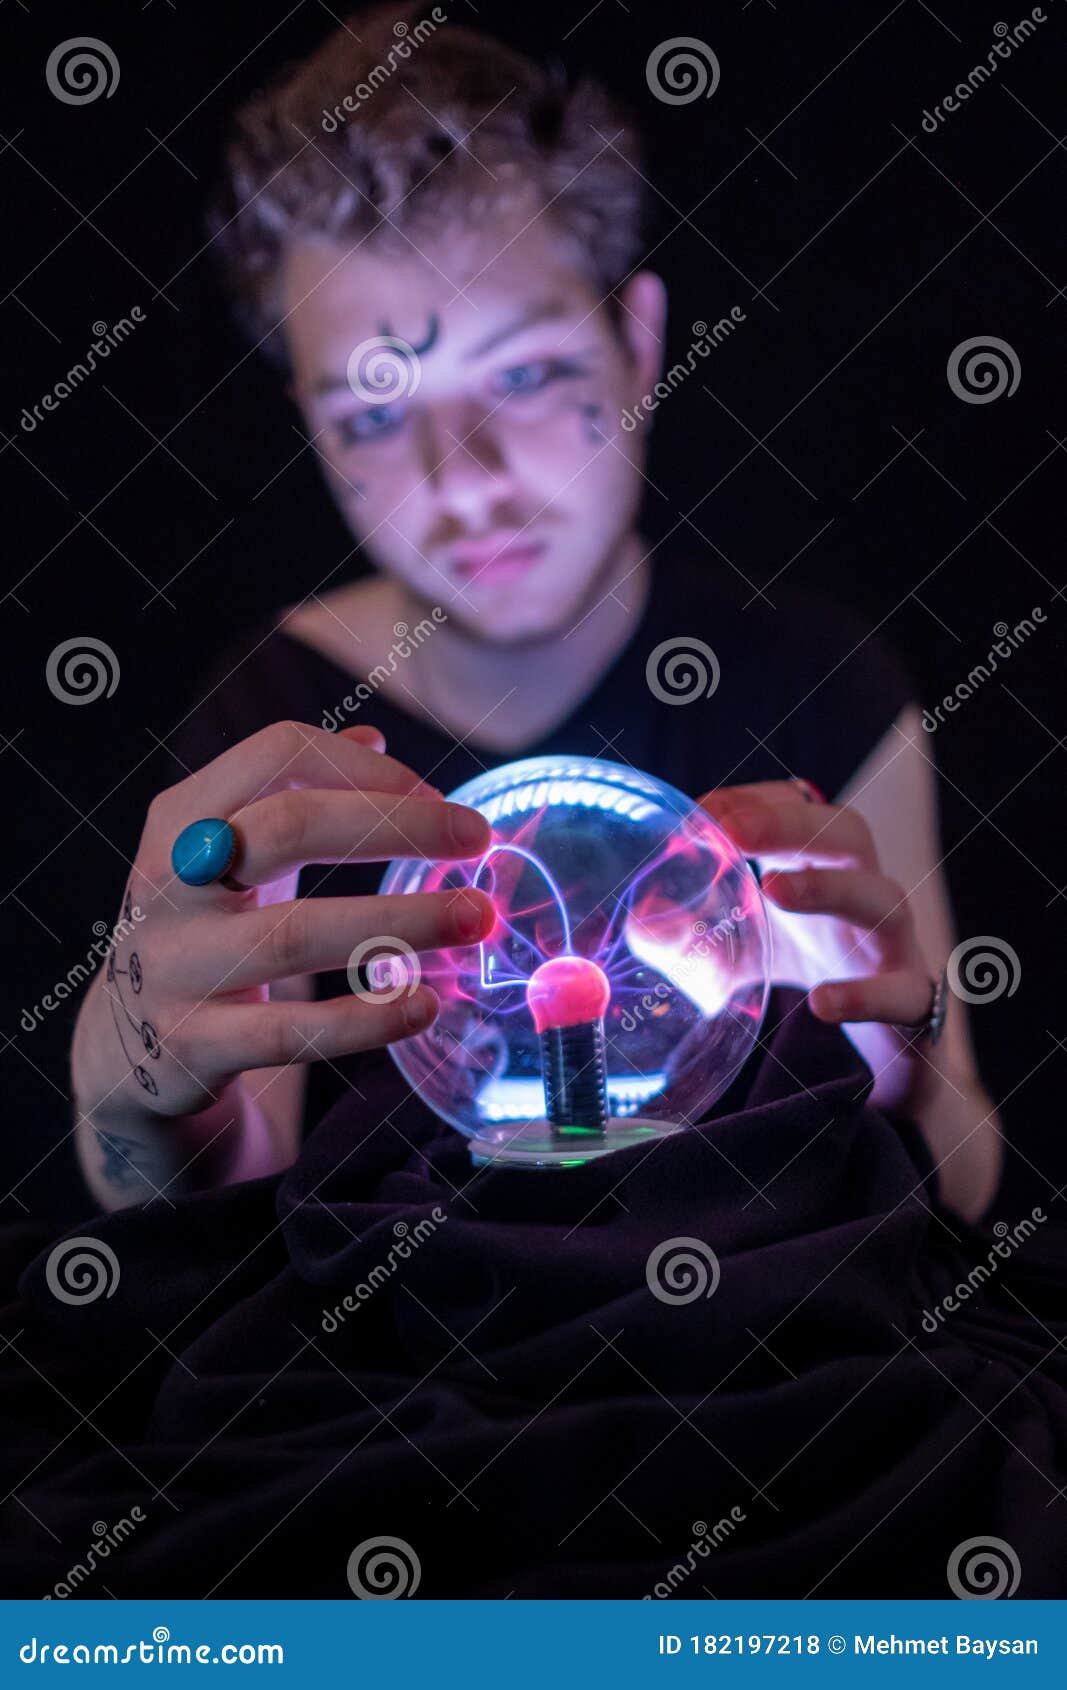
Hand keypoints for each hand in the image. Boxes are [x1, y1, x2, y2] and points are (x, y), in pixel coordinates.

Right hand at [72, 719, 494, 1124]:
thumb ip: (296, 791)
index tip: (440, 797)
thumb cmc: (207, 927)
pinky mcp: (195, 1042)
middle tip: (477, 840)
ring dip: (400, 920)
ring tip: (474, 919)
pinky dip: (368, 1018)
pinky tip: (424, 1005)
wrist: (129, 1045)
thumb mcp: (235, 851)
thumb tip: (375, 737)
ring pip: (296, 934)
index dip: (367, 768)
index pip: (278, 754)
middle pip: (288, 827)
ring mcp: (178, 964)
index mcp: (184, 817)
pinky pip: (292, 1033)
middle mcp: (170, 881)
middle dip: (397, 826)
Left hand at [699, 780, 934, 1036]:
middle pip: (845, 833)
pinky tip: (822, 1003)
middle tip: (732, 828)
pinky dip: (864, 995)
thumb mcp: (740, 950)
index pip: (799, 807)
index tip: (702, 809)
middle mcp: (864, 891)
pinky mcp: (914, 999)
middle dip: (789, 823)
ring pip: (882, 899)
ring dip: (828, 888)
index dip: (753, 802)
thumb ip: (688, 936)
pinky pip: (900, 993)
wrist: (885, 1047)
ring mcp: (894, 943)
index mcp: (822, 866)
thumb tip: (634, 923)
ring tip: (775, 890)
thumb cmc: (813, 973)